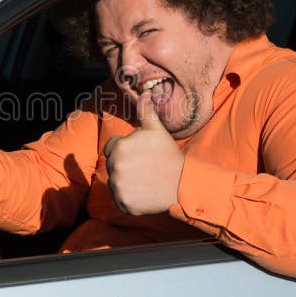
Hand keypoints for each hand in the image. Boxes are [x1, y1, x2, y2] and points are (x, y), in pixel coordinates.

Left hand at [104, 92, 183, 214]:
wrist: (183, 184)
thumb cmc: (169, 155)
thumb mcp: (157, 131)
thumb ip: (146, 112)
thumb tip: (144, 92)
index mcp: (119, 148)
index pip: (112, 148)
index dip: (126, 150)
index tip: (140, 155)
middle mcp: (115, 168)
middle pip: (112, 165)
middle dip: (125, 165)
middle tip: (144, 168)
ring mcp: (118, 188)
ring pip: (115, 182)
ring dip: (125, 181)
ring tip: (145, 179)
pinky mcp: (124, 204)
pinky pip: (120, 199)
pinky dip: (129, 198)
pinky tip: (144, 192)